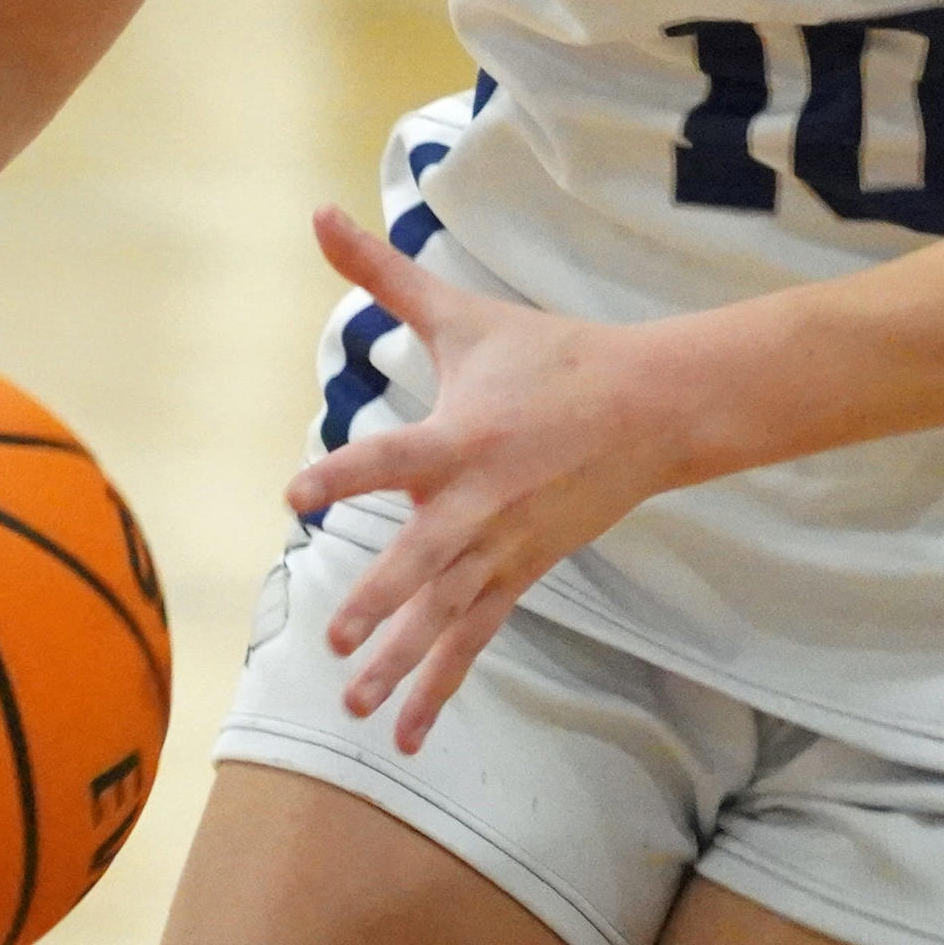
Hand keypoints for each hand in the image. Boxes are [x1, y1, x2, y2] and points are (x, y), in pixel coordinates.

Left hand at [276, 207, 683, 755]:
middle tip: (334, 635)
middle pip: (422, 559)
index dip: (340, 476)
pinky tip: (403, 732)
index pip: (387, 460)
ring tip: (354, 698)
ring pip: (446, 614)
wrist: (650, 408)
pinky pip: (474, 639)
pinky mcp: (520, 576)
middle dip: (380, 600)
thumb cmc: (548, 356)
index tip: (294, 497)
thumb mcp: (464, 314)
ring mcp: (502, 549)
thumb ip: (382, 273)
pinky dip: (440, 686)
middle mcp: (478, 503)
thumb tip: (318, 212)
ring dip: (402, 660)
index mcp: (458, 436)